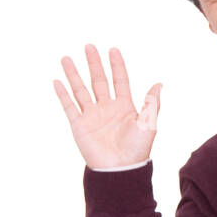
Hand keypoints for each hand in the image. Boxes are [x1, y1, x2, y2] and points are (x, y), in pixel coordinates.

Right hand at [53, 45, 161, 168]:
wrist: (120, 169)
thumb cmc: (137, 149)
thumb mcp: (148, 124)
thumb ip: (151, 103)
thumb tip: (159, 84)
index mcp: (125, 107)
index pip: (120, 80)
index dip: (117, 66)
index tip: (113, 50)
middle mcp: (107, 108)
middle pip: (99, 80)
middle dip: (94, 64)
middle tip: (89, 46)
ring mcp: (92, 115)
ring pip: (81, 89)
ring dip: (74, 74)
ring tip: (66, 58)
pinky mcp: (79, 124)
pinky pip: (69, 105)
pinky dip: (63, 93)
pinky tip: (57, 81)